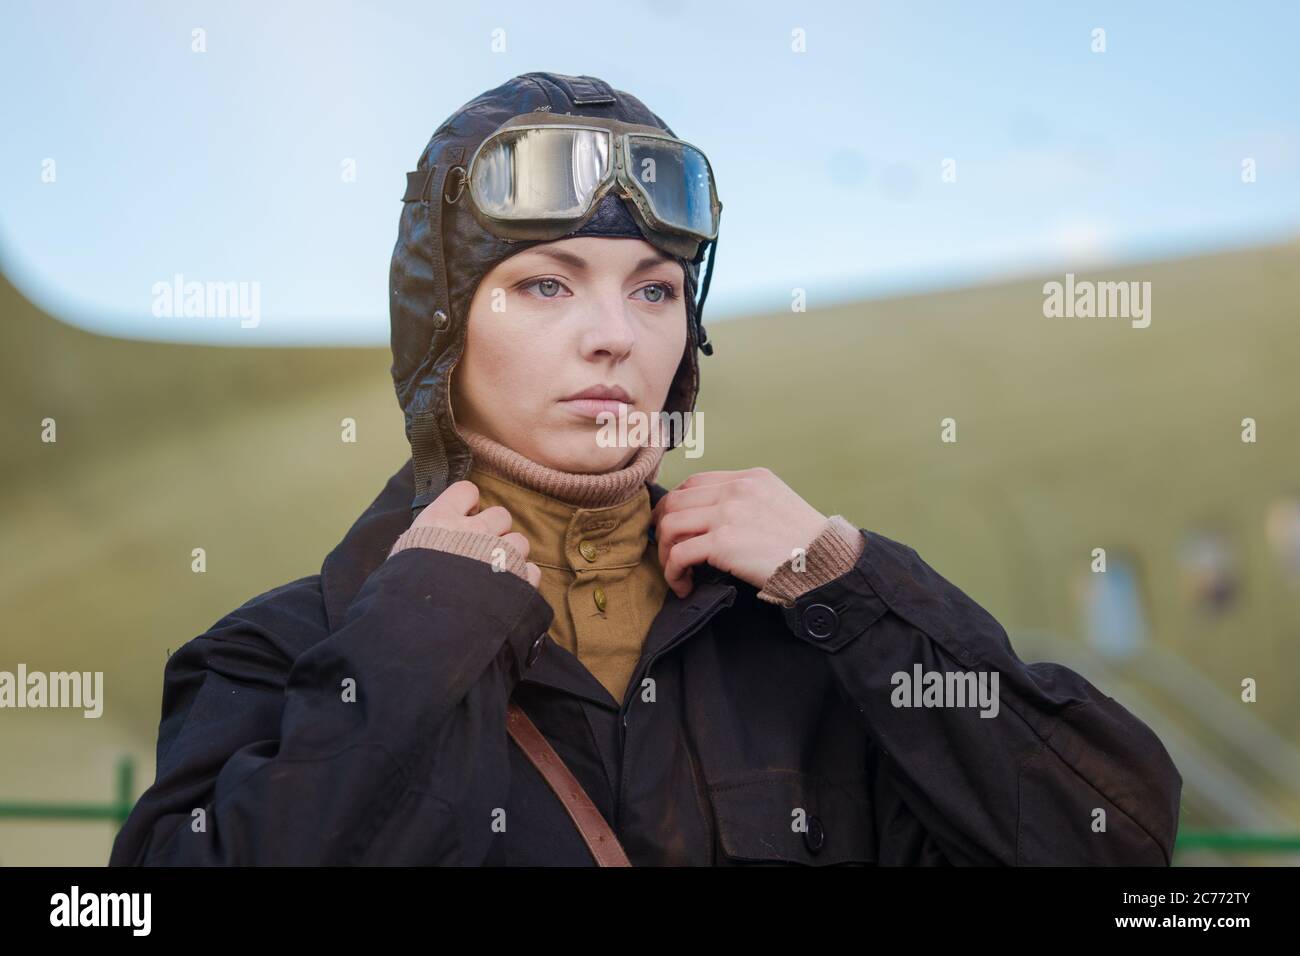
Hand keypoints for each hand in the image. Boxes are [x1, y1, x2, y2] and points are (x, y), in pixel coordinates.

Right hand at [411, 480, 541, 587]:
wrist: (426, 628)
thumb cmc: (405, 593)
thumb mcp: (403, 560)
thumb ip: (424, 543)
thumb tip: (427, 541)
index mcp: (442, 520)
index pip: (466, 490)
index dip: (468, 502)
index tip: (464, 516)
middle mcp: (475, 531)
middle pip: (500, 515)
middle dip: (495, 531)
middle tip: (481, 550)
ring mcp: (500, 555)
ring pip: (520, 542)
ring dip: (511, 556)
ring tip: (494, 575)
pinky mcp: (520, 580)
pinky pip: (531, 571)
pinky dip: (523, 581)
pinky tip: (507, 593)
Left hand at [651, 467, 827, 598]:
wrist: (824, 563)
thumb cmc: (805, 544)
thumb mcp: (778, 503)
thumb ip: (747, 502)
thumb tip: (713, 520)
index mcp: (748, 478)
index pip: (694, 482)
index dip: (675, 504)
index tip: (672, 526)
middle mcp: (735, 489)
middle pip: (675, 501)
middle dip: (662, 528)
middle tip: (666, 551)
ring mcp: (728, 513)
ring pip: (670, 525)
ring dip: (665, 551)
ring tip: (676, 572)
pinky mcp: (723, 542)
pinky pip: (679, 554)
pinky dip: (673, 573)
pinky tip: (684, 586)